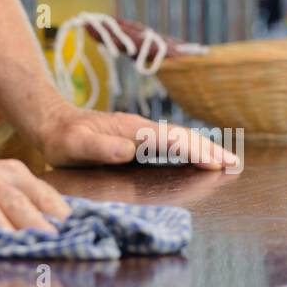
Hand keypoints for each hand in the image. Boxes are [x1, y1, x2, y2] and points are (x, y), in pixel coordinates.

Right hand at [0, 157, 72, 255]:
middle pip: (15, 202)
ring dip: (1, 230)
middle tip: (53, 249)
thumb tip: (67, 235)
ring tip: (16, 250)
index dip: (60, 217)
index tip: (79, 239)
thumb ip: (26, 206)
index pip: (41, 194)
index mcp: (9, 173)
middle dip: (37, 227)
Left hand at [35, 102, 239, 170]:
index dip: (193, 150)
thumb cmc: (61, 139)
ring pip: (178, 138)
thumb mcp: (73, 146)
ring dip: (203, 148)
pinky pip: (169, 143)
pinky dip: (189, 149)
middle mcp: (139, 128)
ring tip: (226, 160)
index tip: (215, 162)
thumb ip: (99, 148)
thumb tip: (129, 151)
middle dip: (208, 149)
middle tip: (234, 164)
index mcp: (130, 130)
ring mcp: (139, 131)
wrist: (51, 122)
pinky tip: (197, 157)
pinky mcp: (137, 138)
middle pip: (181, 136)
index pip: (169, 140)